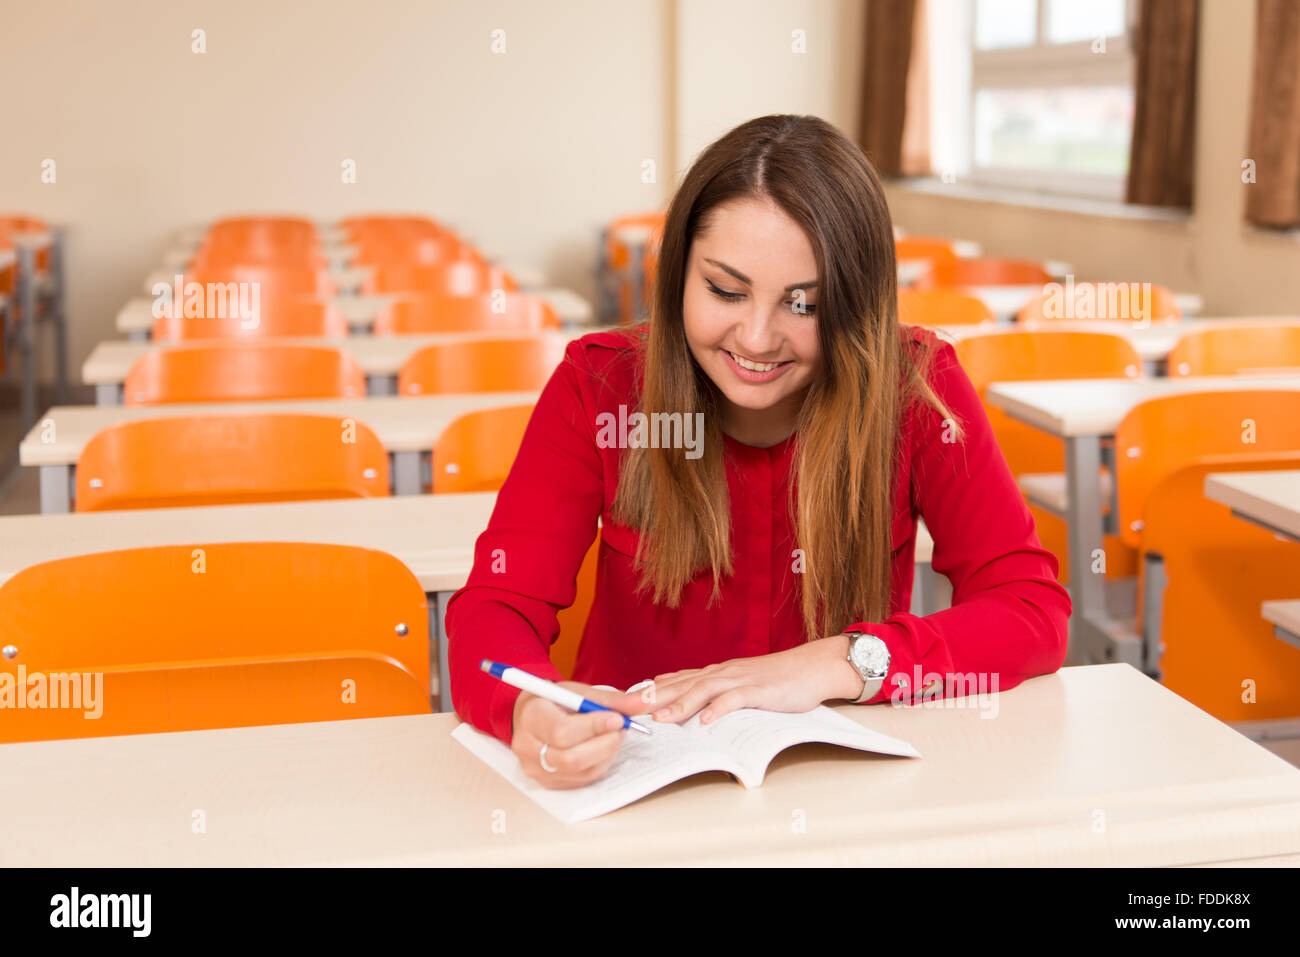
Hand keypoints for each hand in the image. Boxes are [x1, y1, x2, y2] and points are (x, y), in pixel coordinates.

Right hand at [510, 681, 645, 789]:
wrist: (531, 715)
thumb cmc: (554, 701)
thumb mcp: (577, 692)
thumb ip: (610, 699)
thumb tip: (643, 703)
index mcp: (531, 718)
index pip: (562, 731)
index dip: (594, 727)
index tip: (618, 717)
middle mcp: (528, 748)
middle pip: (572, 759)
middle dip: (605, 744)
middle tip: (622, 726)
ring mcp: (537, 770)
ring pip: (582, 772)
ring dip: (607, 753)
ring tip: (614, 733)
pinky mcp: (550, 783)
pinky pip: (584, 779)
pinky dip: (601, 762)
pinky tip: (603, 746)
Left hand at [644, 636, 857, 724]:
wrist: (812, 667)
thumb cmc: (778, 679)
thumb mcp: (742, 683)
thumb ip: (717, 691)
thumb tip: (693, 707)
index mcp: (717, 672)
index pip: (677, 679)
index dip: (651, 689)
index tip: (626, 700)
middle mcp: (723, 672)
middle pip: (682, 683)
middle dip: (654, 697)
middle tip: (629, 709)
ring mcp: (741, 679)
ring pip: (704, 690)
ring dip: (680, 704)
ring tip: (661, 718)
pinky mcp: (760, 690)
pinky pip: (736, 699)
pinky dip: (720, 709)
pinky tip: (708, 721)